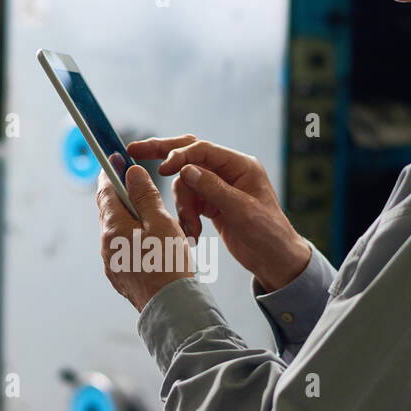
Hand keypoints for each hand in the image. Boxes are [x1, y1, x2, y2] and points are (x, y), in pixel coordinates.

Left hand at [97, 164, 192, 311]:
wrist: (172, 308)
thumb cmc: (168, 265)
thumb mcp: (160, 222)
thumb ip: (144, 196)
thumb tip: (131, 173)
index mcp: (113, 228)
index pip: (105, 191)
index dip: (111, 171)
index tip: (116, 157)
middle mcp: (106, 246)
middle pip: (110, 210)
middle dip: (124, 194)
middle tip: (140, 182)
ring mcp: (112, 263)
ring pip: (119, 230)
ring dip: (132, 218)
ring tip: (155, 216)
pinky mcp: (121, 277)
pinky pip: (124, 249)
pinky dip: (135, 238)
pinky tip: (154, 242)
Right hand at [126, 135, 311, 291]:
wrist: (276, 260)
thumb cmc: (268, 234)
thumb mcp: (242, 211)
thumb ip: (213, 189)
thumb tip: (186, 169)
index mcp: (240, 166)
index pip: (202, 150)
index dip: (180, 155)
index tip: (163, 170)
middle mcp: (228, 172)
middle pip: (189, 154)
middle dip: (163, 153)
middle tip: (135, 150)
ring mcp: (219, 188)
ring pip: (185, 185)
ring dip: (182, 207)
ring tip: (190, 230)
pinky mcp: (212, 204)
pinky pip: (189, 202)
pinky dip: (185, 216)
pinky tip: (191, 234)